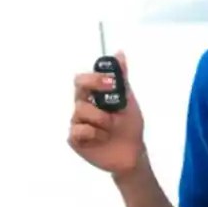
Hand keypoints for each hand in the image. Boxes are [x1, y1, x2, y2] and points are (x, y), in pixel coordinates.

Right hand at [69, 51, 145, 176]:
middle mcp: (83, 107)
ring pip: (80, 110)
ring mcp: (77, 123)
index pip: (84, 79)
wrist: (132, 154)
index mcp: (94, 96)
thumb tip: (119, 53)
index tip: (112, 82)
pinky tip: (102, 139)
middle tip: (111, 101)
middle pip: (78, 89)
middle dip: (95, 90)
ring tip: (111, 129)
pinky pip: (78, 130)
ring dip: (102, 119)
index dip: (95, 78)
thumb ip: (122, 79)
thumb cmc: (129, 127)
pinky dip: (94, 134)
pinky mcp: (75, 139)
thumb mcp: (128, 101)